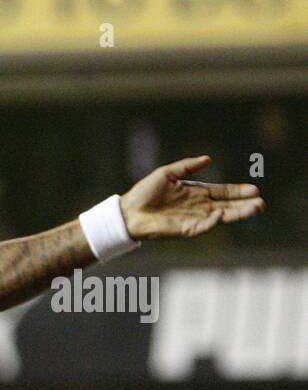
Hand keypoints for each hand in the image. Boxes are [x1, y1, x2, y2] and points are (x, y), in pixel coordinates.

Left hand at [120, 156, 263, 240]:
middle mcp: (198, 207)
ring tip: (254, 209)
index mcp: (196, 193)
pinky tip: (222, 215)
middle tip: (261, 203)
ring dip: (236, 214)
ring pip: (220, 217)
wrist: (127, 212)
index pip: (222, 192)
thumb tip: (208, 159)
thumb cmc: (144, 193)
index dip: (238, 191)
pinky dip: (212, 222)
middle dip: (244, 204)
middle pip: (227, 205)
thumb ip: (187, 166)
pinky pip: (202, 227)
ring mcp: (192, 219)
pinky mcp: (184, 230)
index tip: (254, 190)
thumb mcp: (167, 173)